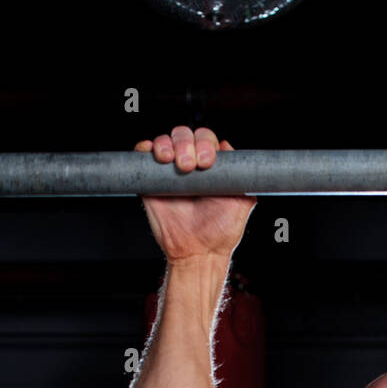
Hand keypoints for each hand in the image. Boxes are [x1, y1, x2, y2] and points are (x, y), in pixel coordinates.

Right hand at [133, 126, 255, 264]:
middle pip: (184, 135)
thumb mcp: (243, 203)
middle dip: (186, 143)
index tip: (208, 162)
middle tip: (189, 166)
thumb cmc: (221, 232)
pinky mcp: (150, 180)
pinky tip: (153, 154)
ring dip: (167, 144)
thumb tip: (230, 149)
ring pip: (165, 140)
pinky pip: (142, 154)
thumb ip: (243, 177)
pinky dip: (144, 147)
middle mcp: (190, 165)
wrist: (198, 253)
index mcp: (211, 167)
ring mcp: (169, 172)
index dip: (206, 143)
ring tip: (173, 163)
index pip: (206, 139)